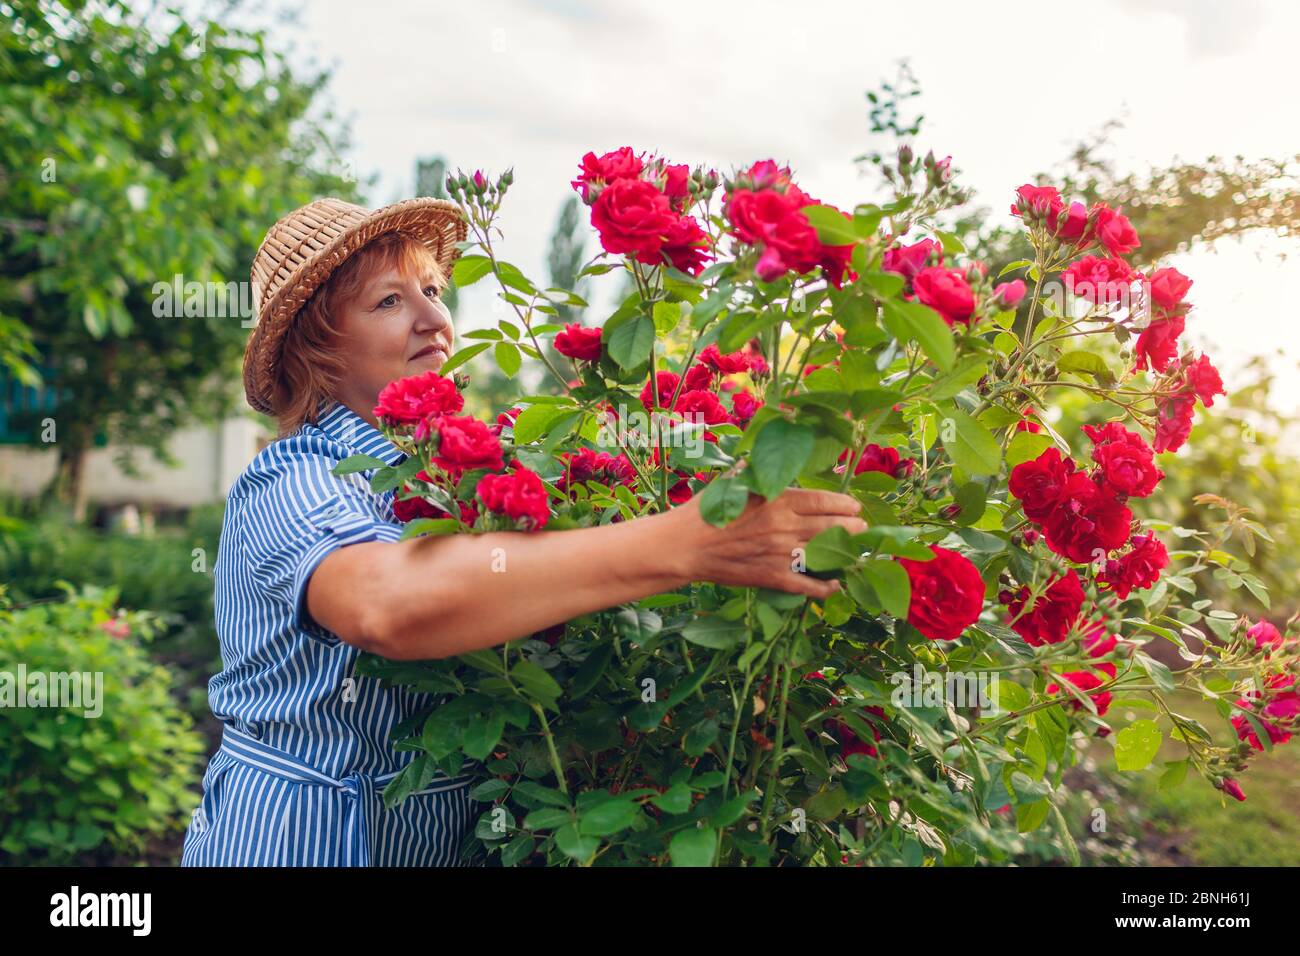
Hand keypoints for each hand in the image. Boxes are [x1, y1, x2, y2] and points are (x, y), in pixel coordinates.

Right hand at [671, 486, 867, 598]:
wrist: (684, 546)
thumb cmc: (706, 511)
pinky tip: (834, 584)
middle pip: (832, 527)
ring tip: (854, 553)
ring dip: (845, 554)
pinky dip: (825, 586)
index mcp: (777, 498)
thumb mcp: (733, 482)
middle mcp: (784, 526)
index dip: (844, 504)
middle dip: (853, 528)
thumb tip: (771, 457)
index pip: (823, 500)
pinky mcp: (771, 577)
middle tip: (862, 528)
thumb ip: (758, 471)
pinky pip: (807, 584)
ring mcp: (779, 553)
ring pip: (825, 554)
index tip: (854, 507)